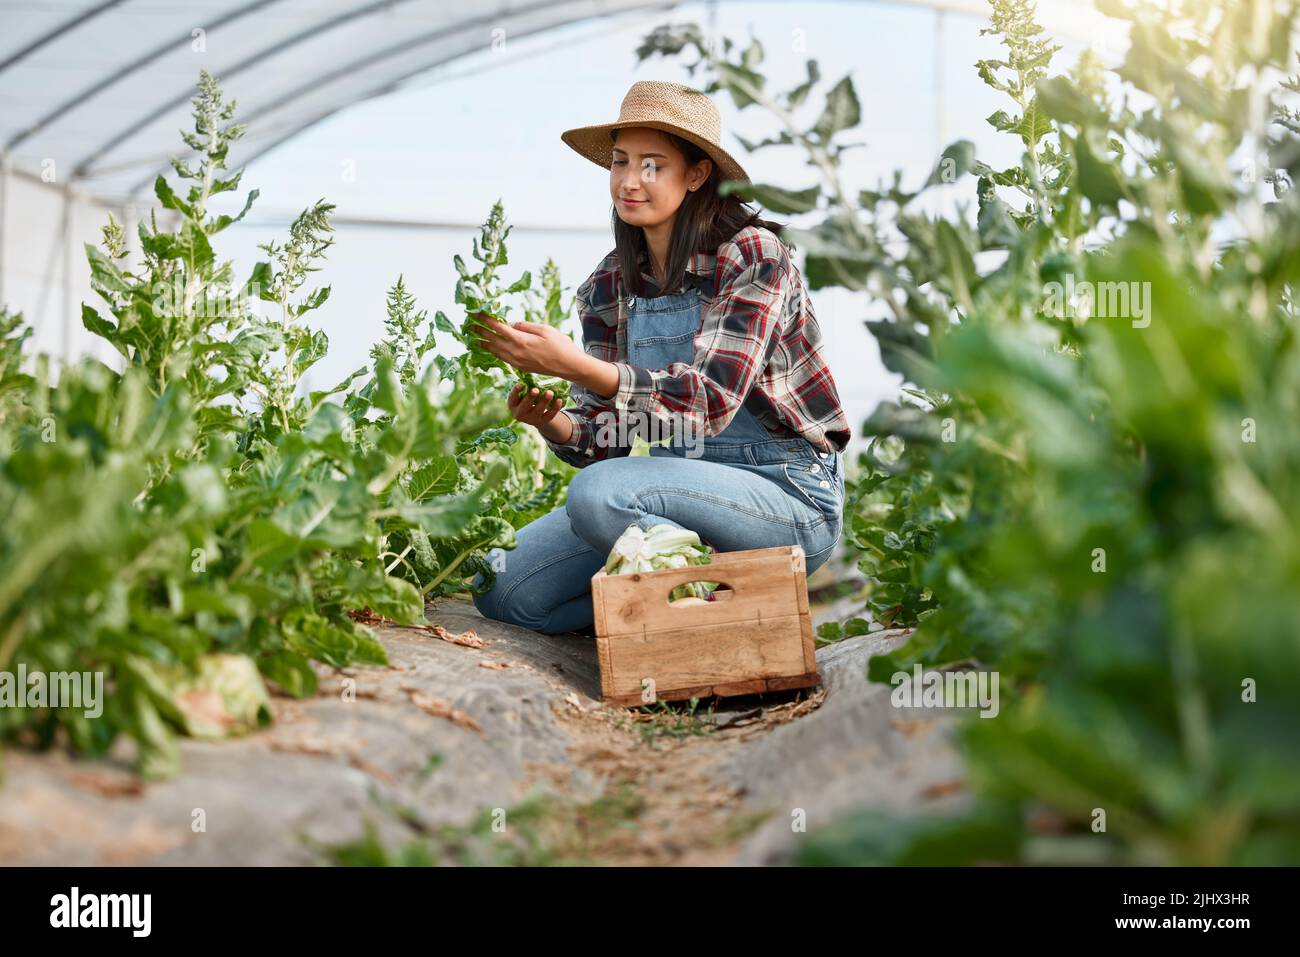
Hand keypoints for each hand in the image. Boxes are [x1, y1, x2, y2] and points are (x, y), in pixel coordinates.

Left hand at [469, 314, 583, 379]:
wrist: (569, 367)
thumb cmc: (561, 345)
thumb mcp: (544, 329)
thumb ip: (526, 326)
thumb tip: (512, 324)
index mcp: (521, 340)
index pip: (498, 328)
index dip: (486, 320)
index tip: (477, 313)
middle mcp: (515, 352)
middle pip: (492, 340)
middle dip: (479, 332)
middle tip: (469, 325)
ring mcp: (517, 362)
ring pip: (495, 352)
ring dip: (483, 344)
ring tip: (473, 339)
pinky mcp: (520, 367)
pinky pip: (502, 358)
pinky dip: (494, 352)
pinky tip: (490, 349)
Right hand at [506, 381, 565, 428]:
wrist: (533, 417)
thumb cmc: (526, 400)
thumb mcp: (521, 395)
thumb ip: (525, 387)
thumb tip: (531, 367)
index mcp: (513, 405)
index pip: (512, 398)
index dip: (516, 391)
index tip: (521, 383)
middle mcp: (520, 414)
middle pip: (525, 406)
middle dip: (530, 397)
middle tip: (535, 389)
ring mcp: (532, 419)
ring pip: (538, 410)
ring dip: (544, 401)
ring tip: (550, 392)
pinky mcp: (542, 421)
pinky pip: (549, 415)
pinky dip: (555, 408)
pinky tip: (559, 400)